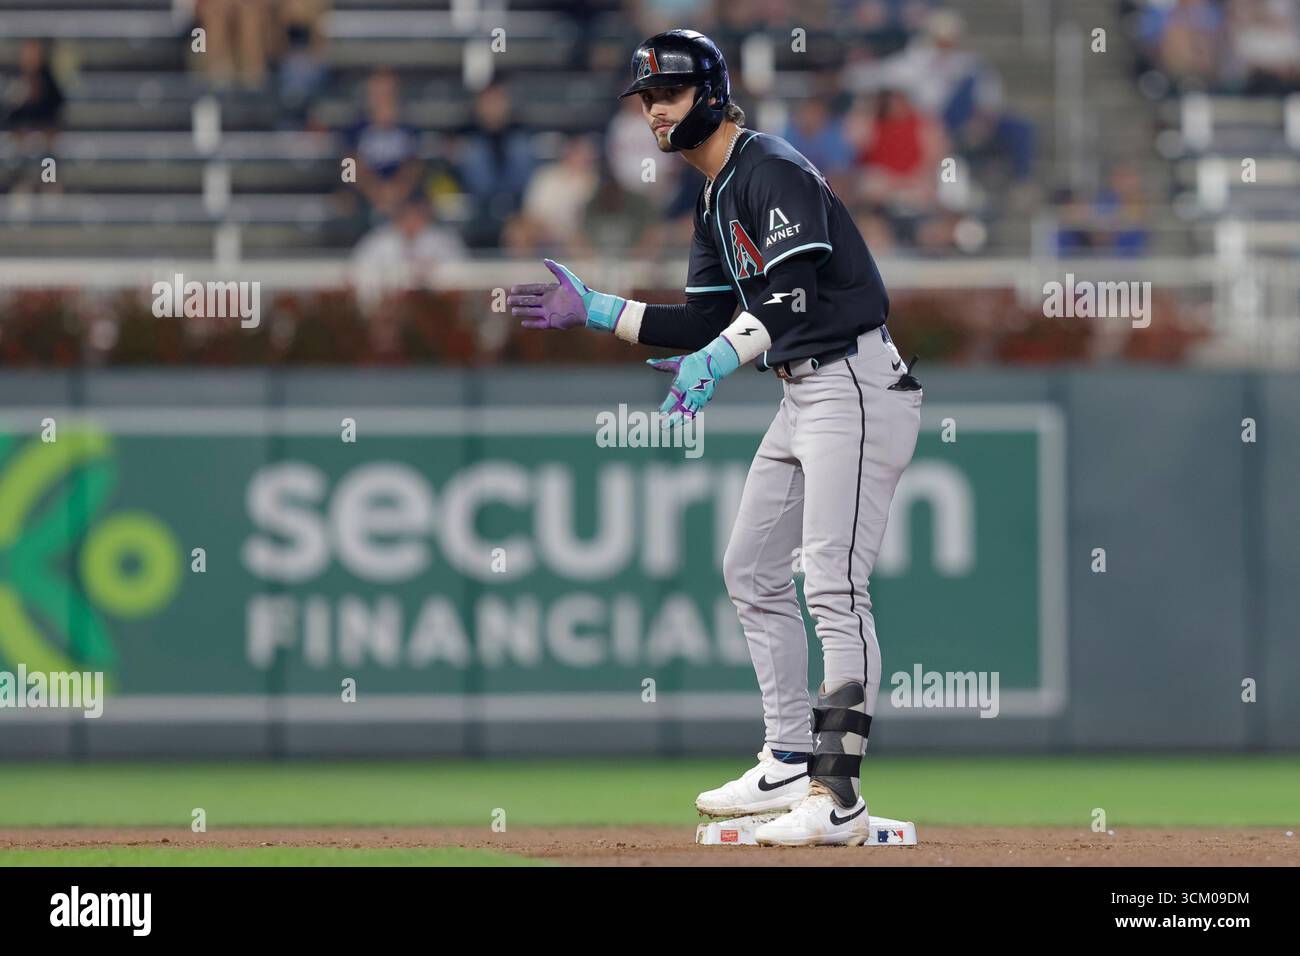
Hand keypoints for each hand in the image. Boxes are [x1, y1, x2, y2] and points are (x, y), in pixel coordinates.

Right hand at [506, 259, 626, 332]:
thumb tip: (544, 260)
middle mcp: (549, 302)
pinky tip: (523, 323)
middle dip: (520, 300)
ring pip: (532, 312)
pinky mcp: (553, 322)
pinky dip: (531, 323)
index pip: (534, 289)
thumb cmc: (579, 292)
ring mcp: (550, 312)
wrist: (588, 308)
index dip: (524, 289)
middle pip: (531, 301)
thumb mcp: (567, 278)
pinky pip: (539, 323)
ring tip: (512, 311)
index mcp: (552, 291)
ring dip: (523, 311)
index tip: (513, 289)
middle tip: (508, 300)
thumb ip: (556, 269)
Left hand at [647, 336, 739, 425]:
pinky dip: (687, 418)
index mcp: (682, 383)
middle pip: (680, 409)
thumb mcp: (676, 362)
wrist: (713, 362)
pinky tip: (680, 423)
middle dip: (671, 419)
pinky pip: (694, 412)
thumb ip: (661, 364)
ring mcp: (698, 398)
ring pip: (688, 413)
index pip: (673, 399)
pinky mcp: (703, 400)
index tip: (659, 412)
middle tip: (662, 427)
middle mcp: (690, 392)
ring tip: (669, 428)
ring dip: (678, 422)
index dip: (666, 407)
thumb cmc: (693, 362)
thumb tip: (648, 362)